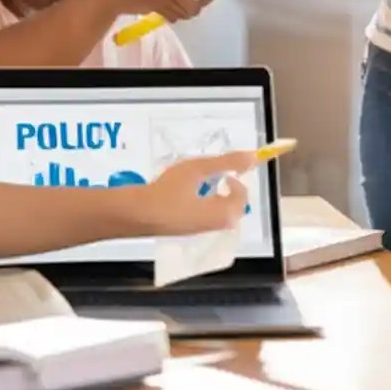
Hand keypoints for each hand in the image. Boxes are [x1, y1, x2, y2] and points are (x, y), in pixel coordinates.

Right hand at [137, 151, 255, 234]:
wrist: (137, 215)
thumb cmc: (168, 191)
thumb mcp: (199, 169)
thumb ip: (227, 162)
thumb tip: (254, 156)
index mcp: (224, 213)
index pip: (242, 197)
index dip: (237, 180)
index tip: (225, 171)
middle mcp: (216, 227)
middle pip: (233, 208)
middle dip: (228, 191)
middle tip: (215, 176)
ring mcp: (200, 232)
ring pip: (219, 213)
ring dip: (215, 197)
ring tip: (199, 183)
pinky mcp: (187, 233)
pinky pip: (205, 218)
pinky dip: (202, 205)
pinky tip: (183, 194)